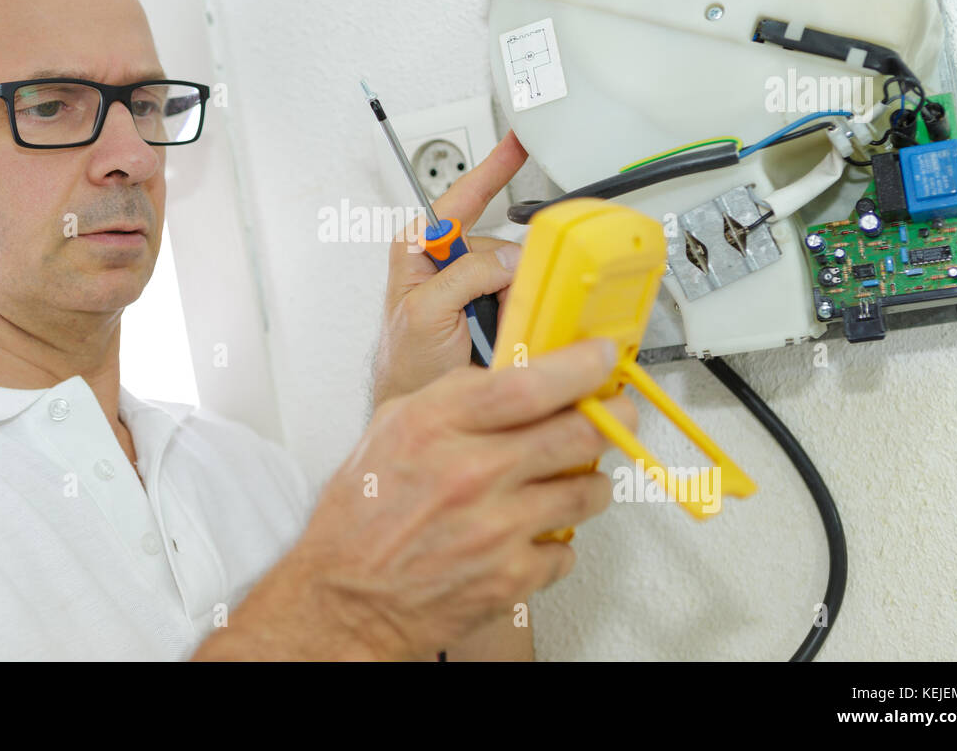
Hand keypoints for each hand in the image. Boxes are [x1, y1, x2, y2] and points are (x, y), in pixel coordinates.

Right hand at [199, 338, 637, 660]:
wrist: (345, 598)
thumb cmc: (362, 514)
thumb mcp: (394, 427)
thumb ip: (456, 396)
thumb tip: (519, 373)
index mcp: (436, 426)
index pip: (529, 384)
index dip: (580, 366)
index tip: (601, 358)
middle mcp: (469, 474)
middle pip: (577, 433)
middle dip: (609, 418)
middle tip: (611, 414)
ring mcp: (495, 530)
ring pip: (587, 491)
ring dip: (587, 481)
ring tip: (568, 478)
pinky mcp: (511, 578)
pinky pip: (568, 548)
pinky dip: (556, 539)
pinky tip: (532, 531)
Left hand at [371, 130, 527, 410]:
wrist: (423, 406)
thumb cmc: (406, 362)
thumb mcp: (424, 313)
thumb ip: (461, 277)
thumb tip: (505, 258)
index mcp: (421, 249)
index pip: (460, 199)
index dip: (491, 169)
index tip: (516, 142)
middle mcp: (450, 262)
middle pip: (501, 243)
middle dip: (506, 273)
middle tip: (488, 309)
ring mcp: (476, 287)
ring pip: (519, 273)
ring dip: (512, 301)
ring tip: (487, 331)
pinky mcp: (497, 308)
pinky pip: (526, 298)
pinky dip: (524, 313)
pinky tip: (504, 333)